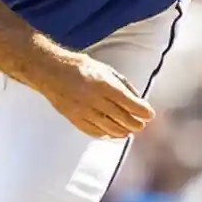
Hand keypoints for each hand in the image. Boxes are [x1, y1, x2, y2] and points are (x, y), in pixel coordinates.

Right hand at [32, 52, 154, 138]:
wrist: (50, 71)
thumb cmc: (81, 67)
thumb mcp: (105, 69)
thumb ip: (123, 84)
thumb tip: (138, 99)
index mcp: (104, 84)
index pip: (129, 103)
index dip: (143, 111)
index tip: (150, 114)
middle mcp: (94, 99)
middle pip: (122, 119)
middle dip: (136, 123)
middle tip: (142, 124)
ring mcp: (83, 111)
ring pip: (110, 129)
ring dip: (124, 131)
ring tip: (130, 130)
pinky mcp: (74, 119)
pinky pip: (94, 132)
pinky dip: (107, 135)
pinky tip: (113, 133)